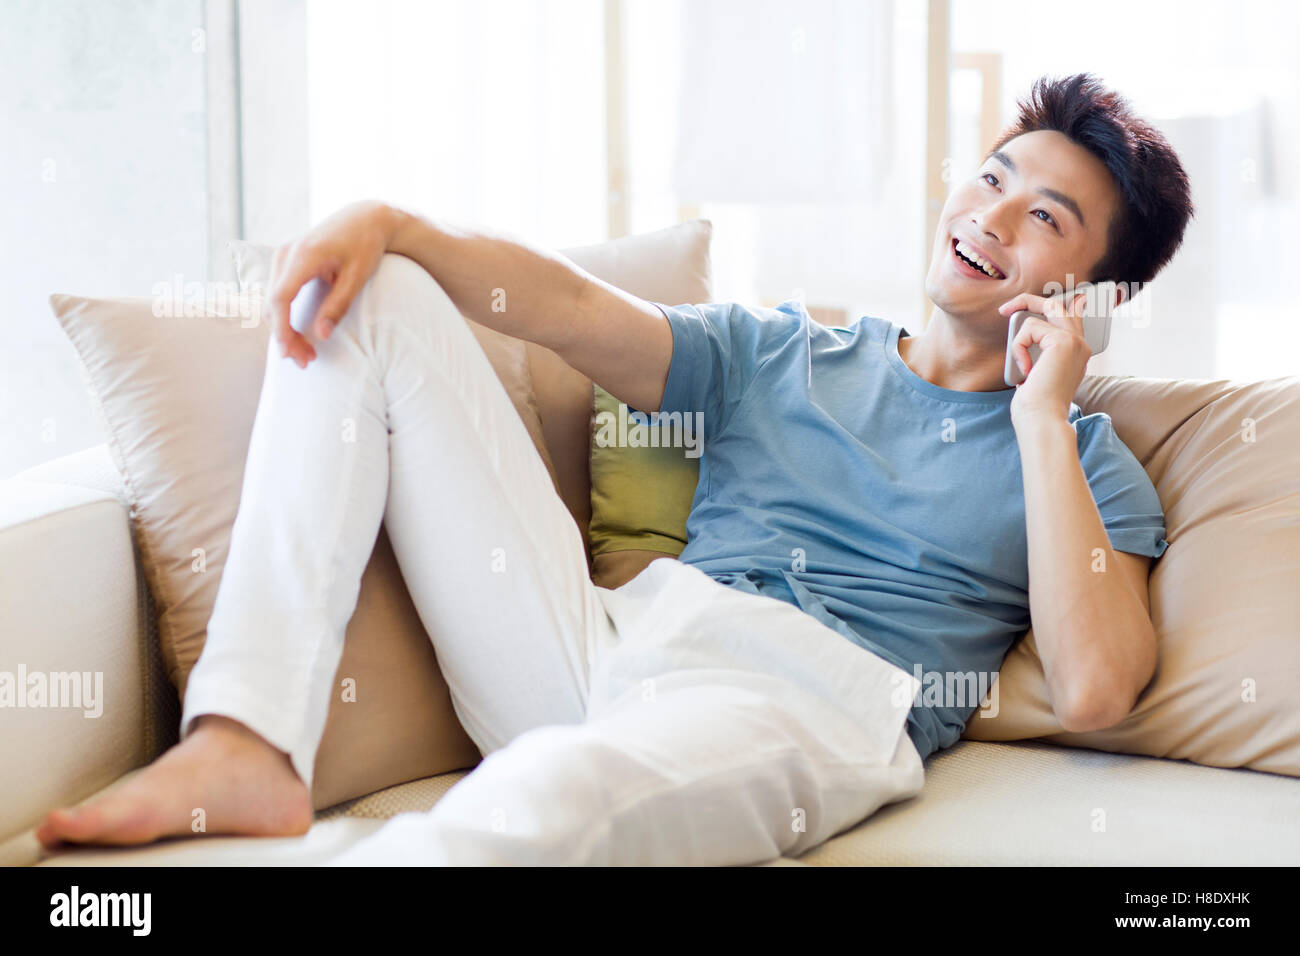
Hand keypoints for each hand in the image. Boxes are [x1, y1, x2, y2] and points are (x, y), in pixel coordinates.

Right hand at [267, 200, 396, 367]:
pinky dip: (284, 316)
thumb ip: (339, 304)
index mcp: (303, 255)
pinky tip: (299, 335)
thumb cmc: (365, 245)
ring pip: (271, 300)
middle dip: (285, 336)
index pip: (280, 298)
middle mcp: (285, 253)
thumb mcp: (358, 276)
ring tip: (305, 354)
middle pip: (272, 303)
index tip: (291, 353)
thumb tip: (321, 335)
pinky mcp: (285, 260)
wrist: (364, 217)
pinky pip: (277, 293)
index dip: (282, 329)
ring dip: (283, 329)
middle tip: (305, 362)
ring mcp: (282, 255)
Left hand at [998, 289, 1092, 424]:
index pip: (1075, 314)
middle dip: (1028, 300)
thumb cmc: (1036, 403)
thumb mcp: (1037, 371)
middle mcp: (1081, 344)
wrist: (1042, 420)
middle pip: (1057, 303)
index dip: (1064, 301)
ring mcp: (1075, 340)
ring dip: (1020, 335)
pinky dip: (1018, 348)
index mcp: (1078, 352)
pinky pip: (1029, 328)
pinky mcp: (1063, 340)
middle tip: (1005, 310)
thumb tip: (1030, 329)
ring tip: (1021, 365)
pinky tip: (1026, 371)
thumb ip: (1039, 350)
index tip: (1060, 296)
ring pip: (1044, 308)